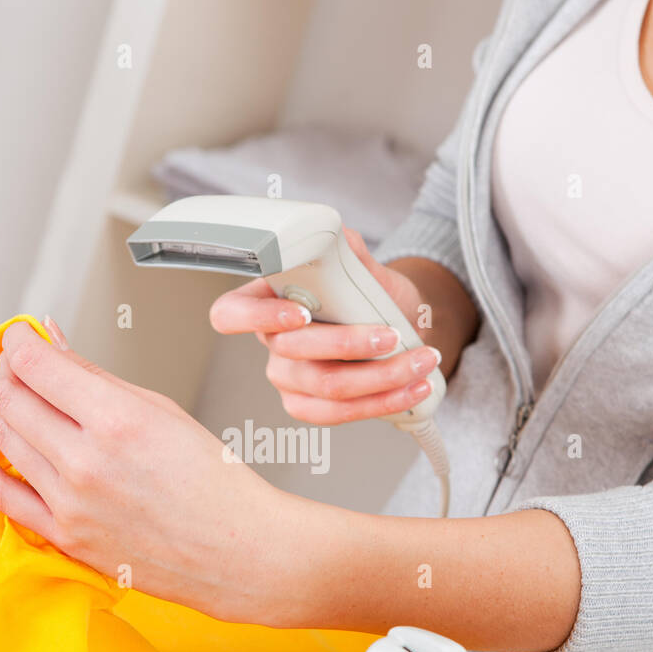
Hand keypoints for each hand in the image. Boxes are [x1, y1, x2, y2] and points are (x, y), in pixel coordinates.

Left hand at [0, 319, 317, 624]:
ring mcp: (70, 504)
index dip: (20, 341)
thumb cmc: (214, 483)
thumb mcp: (161, 410)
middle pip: (13, 398)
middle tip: (23, 364)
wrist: (238, 551)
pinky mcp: (63, 537)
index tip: (22, 336)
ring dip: (6, 409)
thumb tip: (53, 343)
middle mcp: (86, 463)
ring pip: (5, 438)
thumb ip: (96, 377)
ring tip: (22, 397)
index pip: (36, 364)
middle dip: (11, 371)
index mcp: (117, 421)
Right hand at [208, 227, 441, 425]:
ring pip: (327, 387)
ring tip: (421, 360)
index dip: (259, 317)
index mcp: (266, 301)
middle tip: (390, 334)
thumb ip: (346, 252)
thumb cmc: (370, 296)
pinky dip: (385, 400)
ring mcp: (288, 380)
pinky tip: (415, 386)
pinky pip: (343, 413)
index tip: (301, 313)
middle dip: (348, 344)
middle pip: (295, 353)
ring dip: (382, 376)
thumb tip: (339, 238)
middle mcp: (272, 344)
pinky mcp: (309, 408)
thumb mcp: (361, 267)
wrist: (398, 326)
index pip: (231, 313)